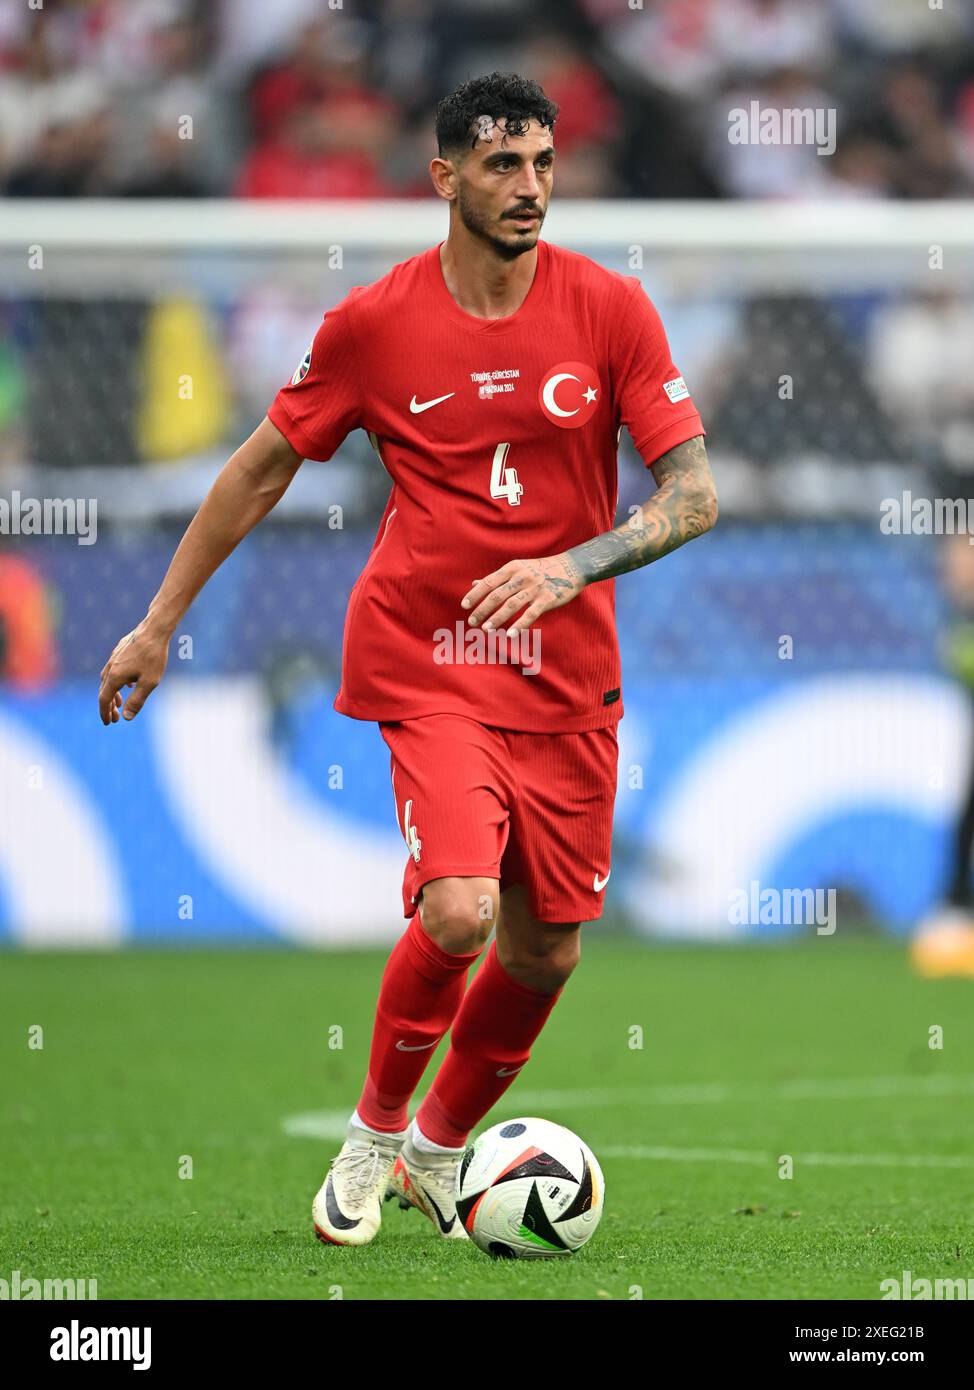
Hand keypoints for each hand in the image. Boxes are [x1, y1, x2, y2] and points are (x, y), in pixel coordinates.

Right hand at [98, 620, 169, 724]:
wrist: (154, 629)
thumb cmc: (154, 657)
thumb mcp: (149, 682)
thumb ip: (136, 701)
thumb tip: (126, 718)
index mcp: (115, 677)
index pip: (104, 699)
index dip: (104, 713)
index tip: (108, 723)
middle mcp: (110, 667)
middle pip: (104, 691)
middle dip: (108, 706)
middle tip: (114, 718)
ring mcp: (114, 658)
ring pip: (107, 680)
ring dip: (111, 694)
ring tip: (118, 703)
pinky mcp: (120, 651)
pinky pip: (114, 670)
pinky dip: (116, 682)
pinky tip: (128, 684)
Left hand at [460, 554, 584, 633]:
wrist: (572, 567)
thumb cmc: (541, 569)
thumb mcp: (518, 568)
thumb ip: (497, 578)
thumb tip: (475, 584)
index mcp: (513, 568)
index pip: (489, 582)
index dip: (475, 595)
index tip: (465, 606)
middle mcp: (522, 576)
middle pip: (497, 595)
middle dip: (482, 610)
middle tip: (472, 622)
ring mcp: (535, 588)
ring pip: (511, 605)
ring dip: (497, 618)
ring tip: (486, 629)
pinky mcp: (548, 599)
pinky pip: (531, 614)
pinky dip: (519, 625)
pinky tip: (510, 634)